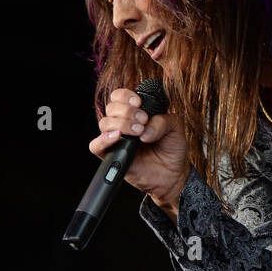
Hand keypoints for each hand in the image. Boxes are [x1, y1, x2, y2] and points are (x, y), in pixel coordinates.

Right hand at [89, 87, 190, 214]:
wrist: (172, 174)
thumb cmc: (172, 149)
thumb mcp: (176, 128)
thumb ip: (164, 121)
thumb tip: (145, 130)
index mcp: (134, 113)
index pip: (118, 96)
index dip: (125, 96)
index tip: (139, 104)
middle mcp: (122, 125)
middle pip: (111, 108)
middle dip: (127, 111)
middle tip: (143, 121)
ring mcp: (116, 140)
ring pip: (104, 123)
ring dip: (121, 124)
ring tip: (139, 132)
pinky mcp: (113, 157)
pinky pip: (95, 146)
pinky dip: (103, 140)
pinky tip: (118, 138)